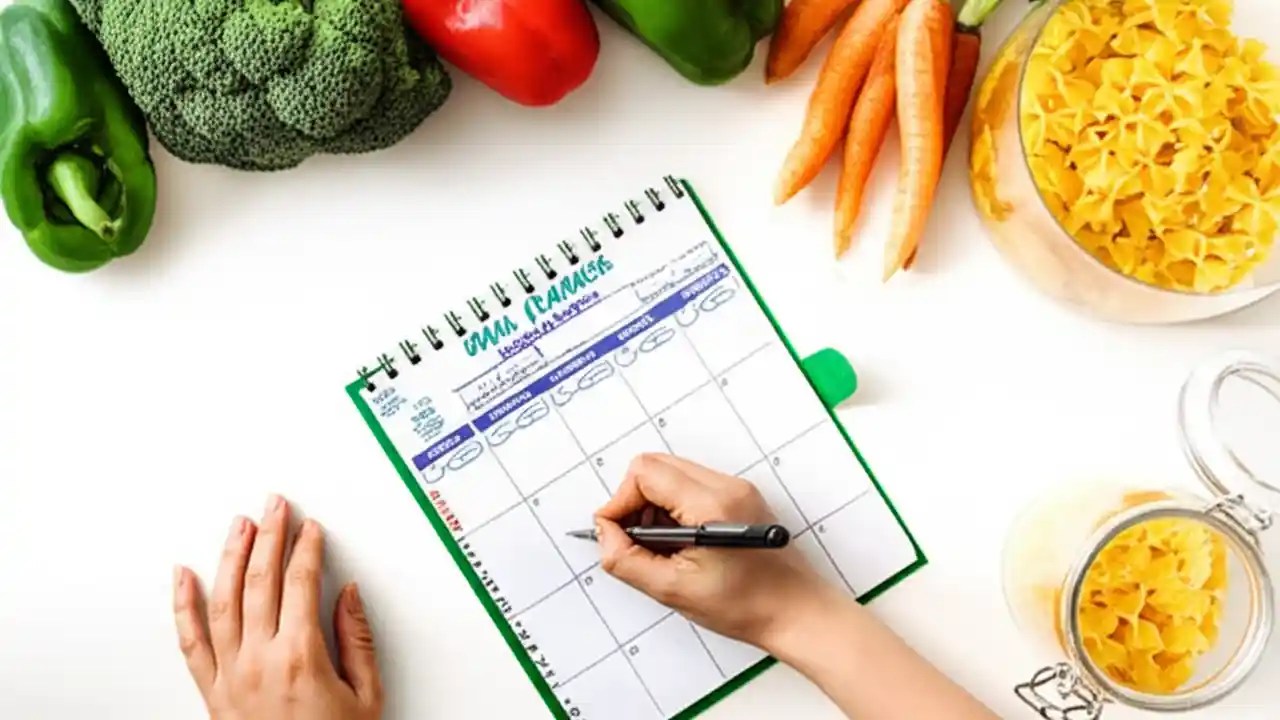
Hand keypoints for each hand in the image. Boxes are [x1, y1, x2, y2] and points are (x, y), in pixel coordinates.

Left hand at [172, 495, 383, 719]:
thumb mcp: (367, 697)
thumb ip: (358, 640)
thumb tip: (347, 595)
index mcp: (301, 658)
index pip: (300, 583)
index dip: (306, 548)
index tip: (311, 528)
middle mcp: (260, 661)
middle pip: (260, 581)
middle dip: (270, 536)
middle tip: (276, 505)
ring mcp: (230, 676)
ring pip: (222, 600)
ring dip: (230, 556)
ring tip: (239, 524)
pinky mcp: (212, 693)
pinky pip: (190, 640)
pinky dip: (183, 604)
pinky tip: (184, 575)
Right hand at [594, 453, 836, 647]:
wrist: (795, 612)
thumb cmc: (747, 606)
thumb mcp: (673, 589)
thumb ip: (627, 559)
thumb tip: (604, 535)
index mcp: (711, 505)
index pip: (645, 473)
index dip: (620, 502)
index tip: (616, 533)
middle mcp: (726, 487)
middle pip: (656, 466)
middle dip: (635, 501)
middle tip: (637, 541)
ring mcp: (735, 489)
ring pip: (672, 475)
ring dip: (654, 506)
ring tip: (663, 548)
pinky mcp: (739, 498)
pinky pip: (691, 487)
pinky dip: (674, 510)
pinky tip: (681, 544)